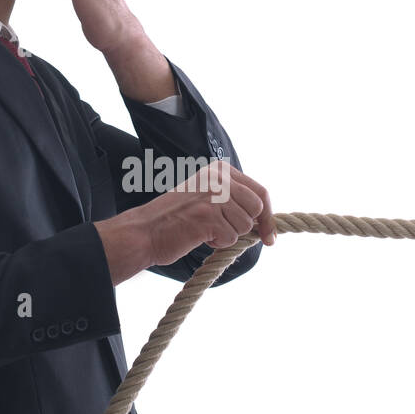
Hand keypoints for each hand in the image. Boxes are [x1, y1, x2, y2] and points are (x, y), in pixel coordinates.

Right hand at [138, 160, 276, 265]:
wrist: (145, 231)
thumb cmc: (176, 218)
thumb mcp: (206, 196)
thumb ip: (234, 200)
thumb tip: (265, 222)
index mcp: (220, 170)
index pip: (260, 192)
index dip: (268, 217)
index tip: (269, 235)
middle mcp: (219, 179)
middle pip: (257, 209)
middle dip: (247, 227)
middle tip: (225, 232)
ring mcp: (214, 196)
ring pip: (245, 226)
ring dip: (228, 235)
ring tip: (204, 229)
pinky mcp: (209, 216)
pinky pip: (231, 238)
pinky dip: (217, 243)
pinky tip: (199, 235)